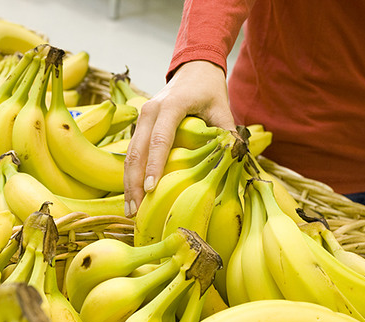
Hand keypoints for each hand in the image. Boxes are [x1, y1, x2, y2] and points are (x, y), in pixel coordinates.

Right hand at [123, 60, 235, 215]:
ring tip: (130, 210)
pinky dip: (130, 176)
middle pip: (136, 151)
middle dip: (133, 183)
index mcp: (171, 105)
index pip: (160, 139)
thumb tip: (236, 162)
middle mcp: (150, 111)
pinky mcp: (139, 127)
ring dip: (128, 184)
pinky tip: (133, 196)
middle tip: (135, 211)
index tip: (151, 189)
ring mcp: (141, 119)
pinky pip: (131, 153)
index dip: (154, 165)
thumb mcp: (222, 107)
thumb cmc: (209, 89)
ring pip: (129, 155)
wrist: (194, 68)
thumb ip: (228, 134)